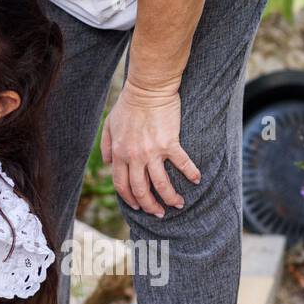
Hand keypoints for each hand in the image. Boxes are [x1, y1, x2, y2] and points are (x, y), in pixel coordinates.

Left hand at [101, 80, 200, 216]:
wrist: (147, 90)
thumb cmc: (128, 105)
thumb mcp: (109, 125)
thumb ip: (107, 146)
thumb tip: (108, 163)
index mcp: (119, 153)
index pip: (121, 184)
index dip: (129, 198)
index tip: (137, 206)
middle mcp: (134, 156)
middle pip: (141, 190)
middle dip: (150, 206)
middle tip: (159, 213)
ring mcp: (152, 151)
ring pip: (161, 184)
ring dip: (170, 198)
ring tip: (178, 204)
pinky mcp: (170, 143)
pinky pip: (182, 164)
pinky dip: (190, 173)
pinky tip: (197, 180)